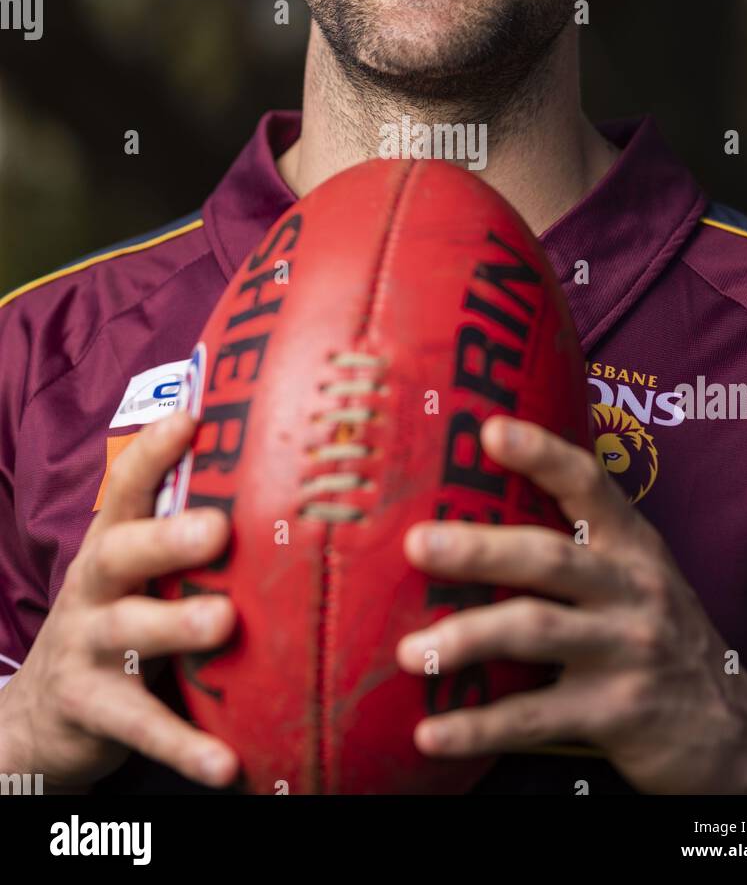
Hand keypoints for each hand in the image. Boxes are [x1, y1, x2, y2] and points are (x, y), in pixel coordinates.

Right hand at [0, 409, 238, 790]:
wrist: (39, 714)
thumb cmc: (117, 618)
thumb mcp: (137, 570)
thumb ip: (181, 526)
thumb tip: (272, 466)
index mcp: (111, 545)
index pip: (125, 489)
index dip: (154, 452)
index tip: (191, 417)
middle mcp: (94, 588)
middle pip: (121, 553)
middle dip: (165, 537)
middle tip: (215, 528)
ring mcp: (88, 650)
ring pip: (128, 634)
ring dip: (174, 628)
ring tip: (222, 624)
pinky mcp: (94, 712)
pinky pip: (142, 727)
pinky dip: (184, 746)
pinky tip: (227, 765)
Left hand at [397, 416, 746, 794]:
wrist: (738, 733)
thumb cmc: (660, 639)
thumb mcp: (638, 579)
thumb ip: (581, 546)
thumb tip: (475, 515)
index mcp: (633, 546)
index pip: (589, 484)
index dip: (542, 453)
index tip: (492, 429)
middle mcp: (633, 590)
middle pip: (548, 557)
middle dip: (478, 549)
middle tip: (416, 544)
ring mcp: (627, 651)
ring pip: (536, 632)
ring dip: (466, 638)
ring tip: (407, 652)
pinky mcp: (617, 713)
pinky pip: (534, 718)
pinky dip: (478, 727)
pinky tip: (430, 732)